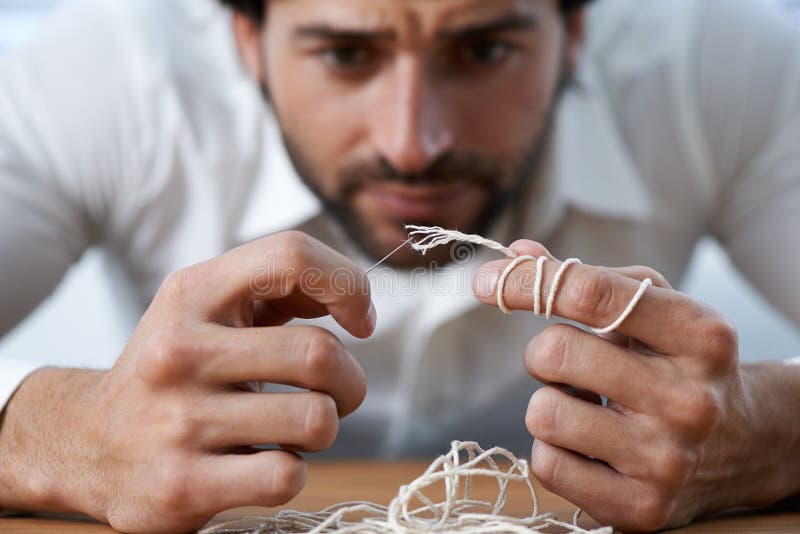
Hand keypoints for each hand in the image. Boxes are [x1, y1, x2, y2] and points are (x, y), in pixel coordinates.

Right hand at [0, 231, 372, 532]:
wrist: (85, 443)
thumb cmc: (175, 371)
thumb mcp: (206, 310)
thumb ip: (276, 292)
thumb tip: (354, 299)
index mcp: (194, 293)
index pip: (291, 256)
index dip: (348, 285)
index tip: (360, 321)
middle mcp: (181, 349)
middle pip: (319, 352)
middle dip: (350, 382)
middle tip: (334, 394)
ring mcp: (179, 418)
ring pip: (316, 419)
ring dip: (324, 430)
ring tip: (292, 430)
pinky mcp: (183, 483)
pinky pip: (287, 476)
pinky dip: (292, 473)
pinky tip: (265, 464)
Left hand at [474, 240, 799, 531]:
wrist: (745, 445)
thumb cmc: (680, 361)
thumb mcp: (654, 309)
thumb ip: (587, 278)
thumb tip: (516, 256)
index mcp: (699, 335)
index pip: (591, 293)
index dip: (524, 281)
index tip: (486, 281)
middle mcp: (690, 399)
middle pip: (554, 353)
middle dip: (543, 353)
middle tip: (569, 364)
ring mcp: (667, 460)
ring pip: (542, 413)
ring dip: (548, 402)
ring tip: (587, 406)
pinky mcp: (641, 508)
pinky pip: (546, 465)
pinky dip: (553, 449)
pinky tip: (590, 445)